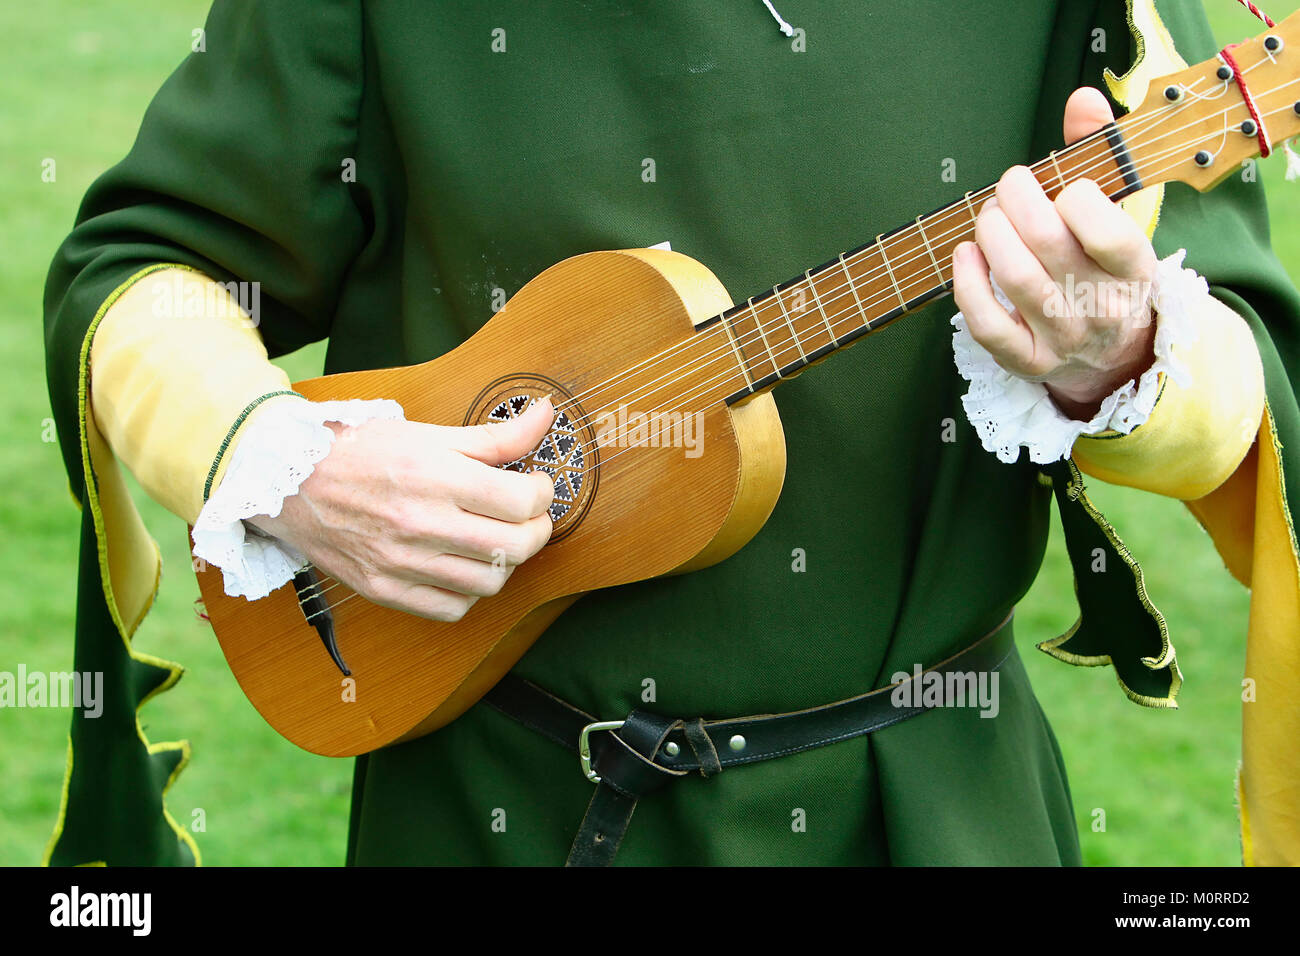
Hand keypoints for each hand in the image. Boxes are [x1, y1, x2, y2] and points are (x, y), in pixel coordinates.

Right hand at [248, 397, 556, 621]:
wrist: (286, 481)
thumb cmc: (360, 450)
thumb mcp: (428, 433)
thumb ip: (494, 436)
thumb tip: (547, 416)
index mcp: (434, 476)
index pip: (521, 501)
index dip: (543, 493)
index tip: (535, 486)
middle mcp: (420, 523)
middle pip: (514, 546)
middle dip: (536, 530)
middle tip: (528, 516)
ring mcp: (401, 563)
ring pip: (490, 583)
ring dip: (506, 563)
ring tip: (496, 540)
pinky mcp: (384, 590)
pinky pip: (452, 609)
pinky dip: (469, 592)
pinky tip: (464, 566)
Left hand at [952, 87, 1157, 419]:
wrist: (1110, 353)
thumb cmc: (1104, 267)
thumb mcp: (1119, 213)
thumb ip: (1100, 152)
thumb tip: (1081, 98)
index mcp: (1134, 268)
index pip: (1108, 231)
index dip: (1076, 198)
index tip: (1064, 188)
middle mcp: (1100, 305)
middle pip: (1047, 244)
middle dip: (1016, 201)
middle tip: (1009, 188)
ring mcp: (1062, 338)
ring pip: (1015, 279)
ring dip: (990, 233)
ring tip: (989, 216)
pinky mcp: (1026, 361)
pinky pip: (987, 324)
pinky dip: (967, 284)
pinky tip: (965, 254)